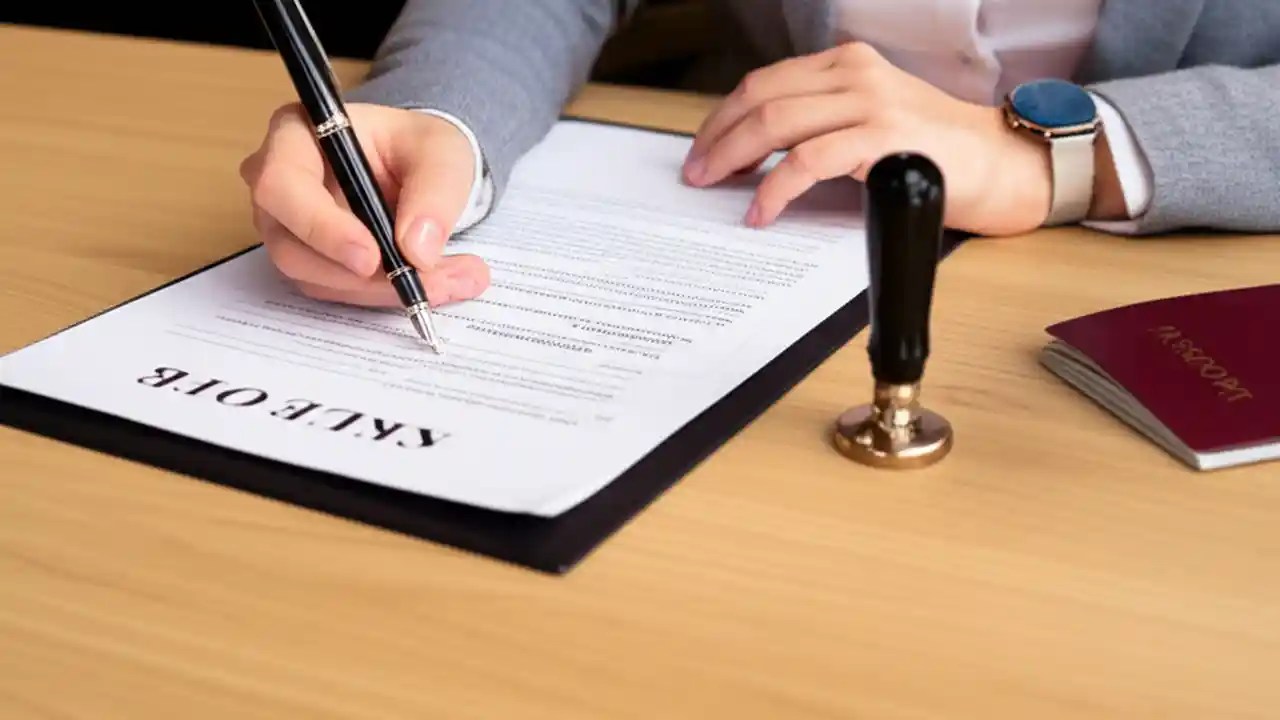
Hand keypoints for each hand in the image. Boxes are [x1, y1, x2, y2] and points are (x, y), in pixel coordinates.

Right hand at [239, 102, 489, 306]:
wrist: (419, 167)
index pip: (280, 185)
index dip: (321, 228)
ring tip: (453, 280)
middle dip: (361, 275)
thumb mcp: (441, 151)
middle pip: (291, 246)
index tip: (371, 257)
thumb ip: (435, 193)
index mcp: (295, 136)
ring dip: (381, 289)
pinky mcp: (308, 261)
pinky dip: (384, 293)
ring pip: (315, 278)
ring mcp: (287, 228)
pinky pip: (336, 290)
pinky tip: (433, 283)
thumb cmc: (417, 146)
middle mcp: (278, 186)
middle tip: (429, 279)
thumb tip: (418, 252)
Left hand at [682, 42, 1053, 236]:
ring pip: (775, 124)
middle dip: (717, 138)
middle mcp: (855, 75)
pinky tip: (762, 210)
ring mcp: (868, 104)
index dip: (724, 116)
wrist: (1003, 165)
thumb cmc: (939, 152)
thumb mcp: (873, 118)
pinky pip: (807, 162)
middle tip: (697, 171)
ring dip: (733, 159)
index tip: (704, 147)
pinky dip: (774, 189)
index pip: (766, 82)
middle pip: (760, 99)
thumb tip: (759, 152)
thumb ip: (823, 121)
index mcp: (849, 64)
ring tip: (715, 186)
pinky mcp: (880, 140)